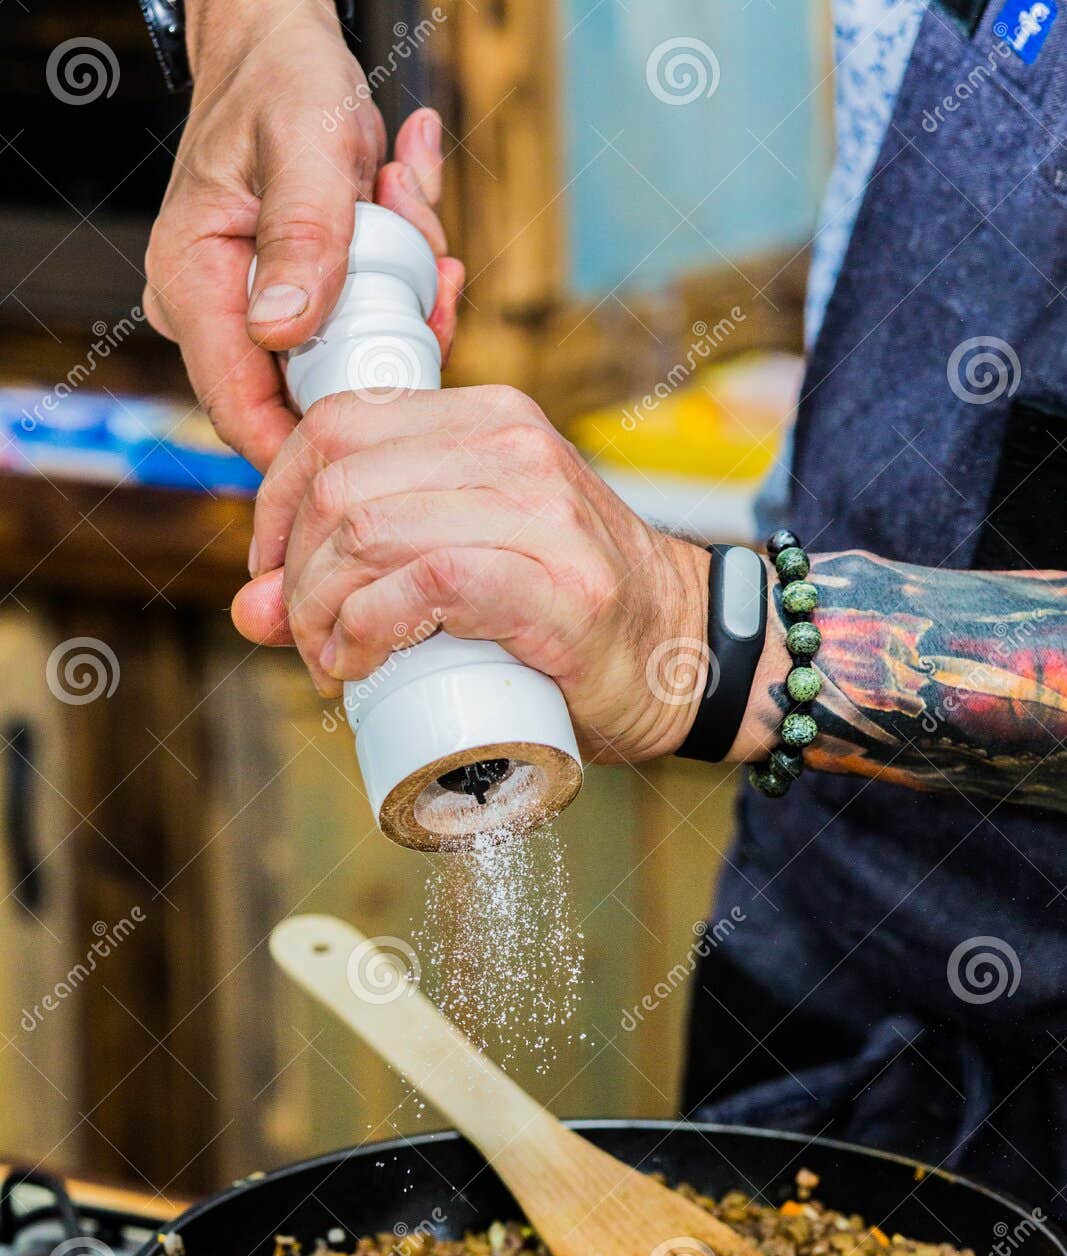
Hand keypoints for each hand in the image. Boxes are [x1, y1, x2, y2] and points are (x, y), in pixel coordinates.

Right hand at [142, 0, 462, 469]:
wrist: (278, 46)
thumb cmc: (281, 79)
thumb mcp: (304, 143)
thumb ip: (302, 236)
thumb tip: (284, 329)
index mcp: (193, 283)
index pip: (242, 414)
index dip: (314, 446)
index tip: (396, 429)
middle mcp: (216, 312)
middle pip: (310, 393)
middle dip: (389, 339)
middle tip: (432, 260)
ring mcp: (255, 312)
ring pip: (348, 357)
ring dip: (403, 289)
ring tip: (403, 198)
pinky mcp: (294, 302)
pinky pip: (361, 324)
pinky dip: (400, 274)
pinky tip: (401, 204)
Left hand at [230, 387, 711, 763]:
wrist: (686, 654)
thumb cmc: (565, 616)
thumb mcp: (462, 565)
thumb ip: (367, 567)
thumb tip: (250, 607)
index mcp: (484, 420)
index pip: (332, 426)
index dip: (275, 506)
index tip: (274, 577)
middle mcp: (510, 445)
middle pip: (337, 483)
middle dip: (293, 574)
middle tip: (306, 639)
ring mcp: (536, 511)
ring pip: (367, 529)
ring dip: (321, 610)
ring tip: (333, 663)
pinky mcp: (551, 583)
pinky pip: (423, 581)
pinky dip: (366, 629)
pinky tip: (359, 665)